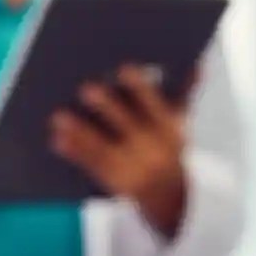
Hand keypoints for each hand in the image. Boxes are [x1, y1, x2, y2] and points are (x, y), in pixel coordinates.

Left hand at [51, 64, 198, 237]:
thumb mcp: (180, 121)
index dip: (141, 88)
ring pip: (103, 147)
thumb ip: (184, 91)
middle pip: (127, 125)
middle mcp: (152, 150)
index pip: (155, 105)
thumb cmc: (166, 144)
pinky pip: (91, 165)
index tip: (124, 68)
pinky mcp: (113, 181)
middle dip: (108, 108)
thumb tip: (199, 62)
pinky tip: (57, 140)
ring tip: (58, 116)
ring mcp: (132, 168)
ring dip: (80, 132)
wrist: (168, 194)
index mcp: (169, 129)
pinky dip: (74, 152)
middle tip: (86, 88)